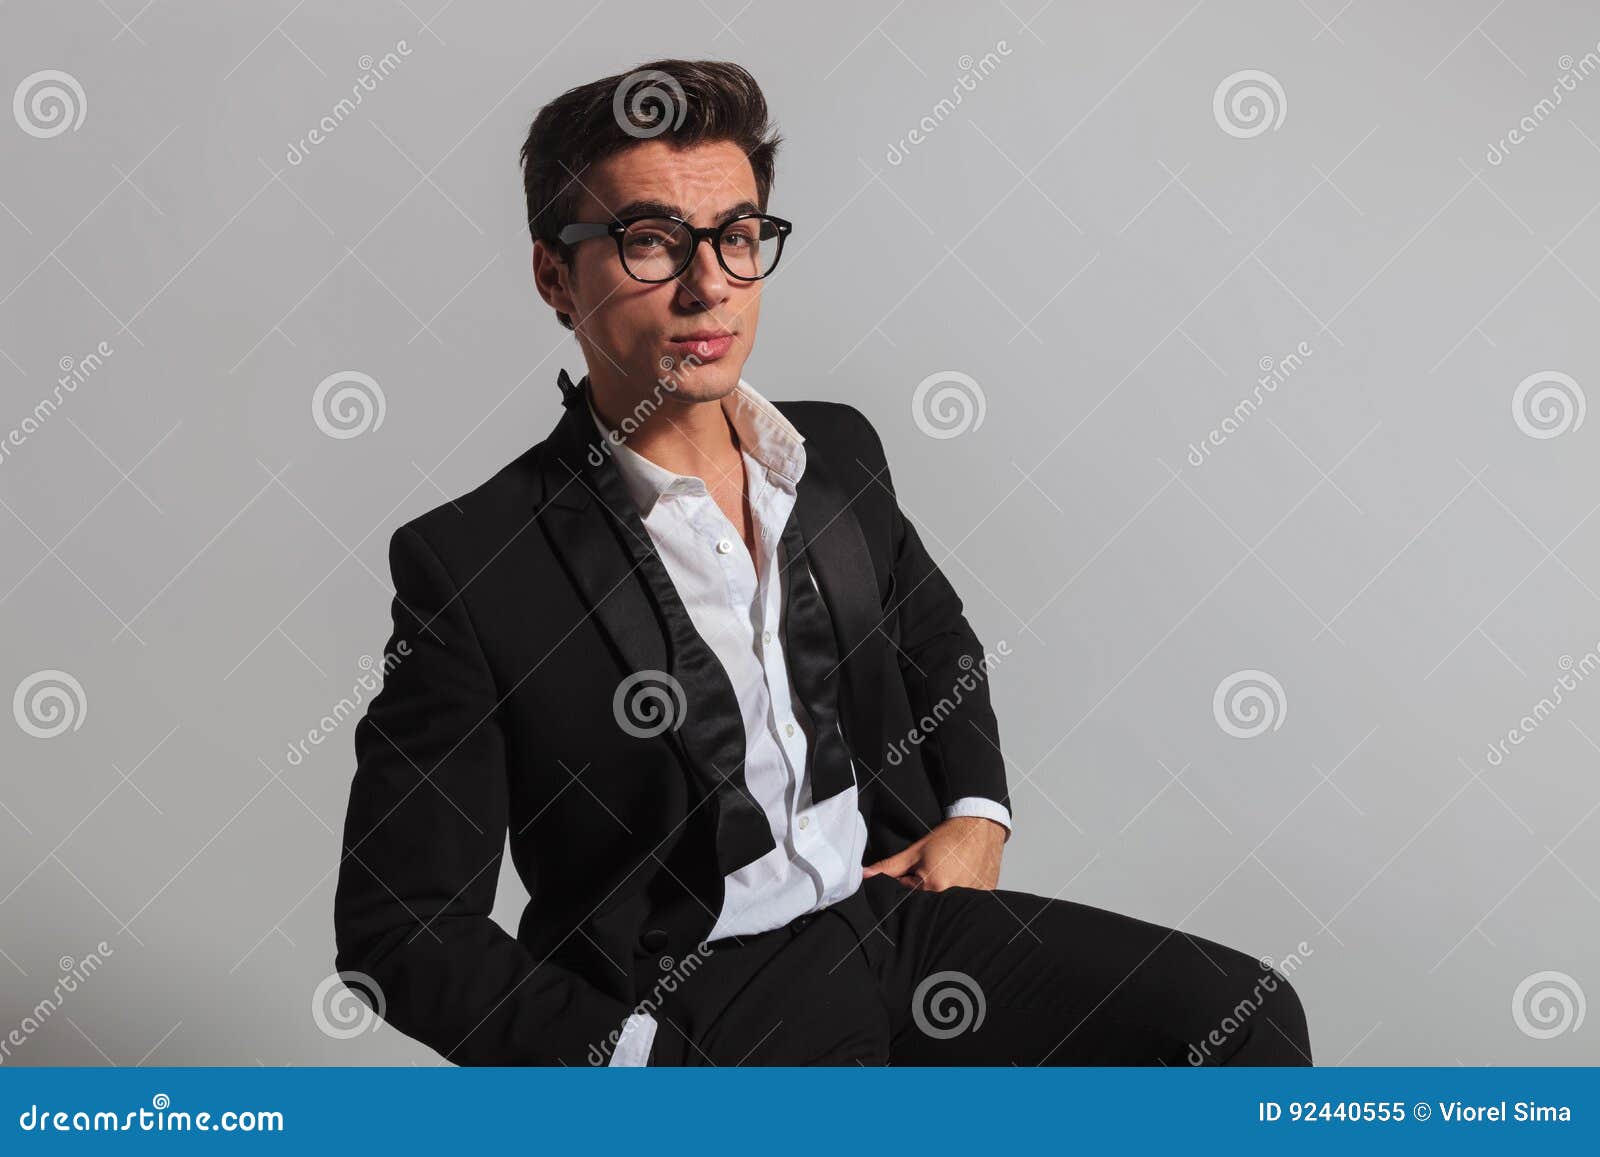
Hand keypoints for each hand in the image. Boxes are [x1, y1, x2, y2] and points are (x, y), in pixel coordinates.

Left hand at [862, 816, 1005, 891]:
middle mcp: (952, 896)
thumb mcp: (915, 852)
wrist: (980, 827)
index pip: (909, 897)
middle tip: (938, 869)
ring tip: (952, 872)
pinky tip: (964, 876)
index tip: (921, 870)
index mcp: (932, 885)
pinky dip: (962, 896)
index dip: (910, 883)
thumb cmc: (950, 837)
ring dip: (945, 894)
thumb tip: (865, 875)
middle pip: (928, 904)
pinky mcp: (984, 898)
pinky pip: (966, 904)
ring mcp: (970, 899)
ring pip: (947, 905)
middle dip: (926, 891)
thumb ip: (889, 867)